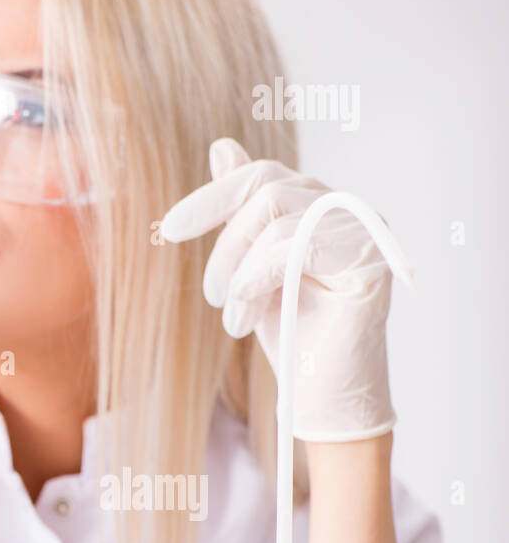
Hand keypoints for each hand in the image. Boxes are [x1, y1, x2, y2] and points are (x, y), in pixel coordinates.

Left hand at [160, 138, 396, 441]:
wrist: (319, 396)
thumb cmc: (288, 332)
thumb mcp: (247, 264)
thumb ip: (239, 208)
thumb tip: (221, 146)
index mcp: (316, 203)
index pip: (259, 176)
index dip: (210, 198)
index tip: (170, 230)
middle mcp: (345, 210)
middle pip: (265, 192)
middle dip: (225, 246)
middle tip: (213, 296)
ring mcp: (365, 232)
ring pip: (277, 219)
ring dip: (240, 273)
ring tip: (234, 318)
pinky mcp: (371, 263)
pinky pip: (297, 246)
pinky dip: (259, 277)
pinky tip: (246, 310)